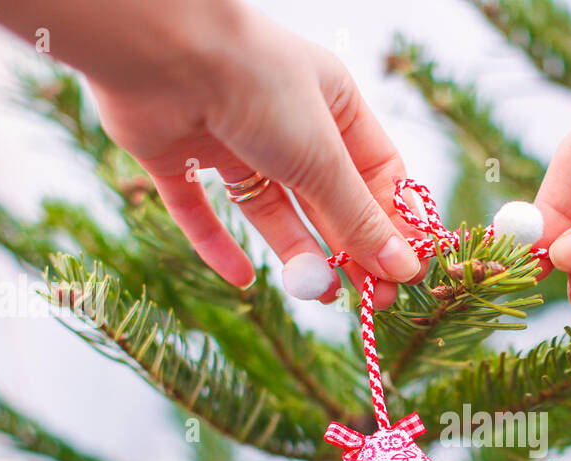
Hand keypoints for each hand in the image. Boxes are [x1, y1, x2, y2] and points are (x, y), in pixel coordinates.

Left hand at [0, 0, 422, 298]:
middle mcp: (284, 119)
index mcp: (333, 103)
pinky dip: (217, 244)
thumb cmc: (258, 85)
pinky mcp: (177, 153)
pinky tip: (242, 279)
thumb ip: (359, 220)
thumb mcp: (322, 159)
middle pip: (326, 199)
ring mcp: (229, 137)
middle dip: (350, 248)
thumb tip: (404, 270)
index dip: (393, 224)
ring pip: (269, 209)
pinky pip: (199, 209)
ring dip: (297, 252)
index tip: (408, 272)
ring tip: (320, 293)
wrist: (162, 50)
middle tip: (372, 300)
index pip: (377, 174)